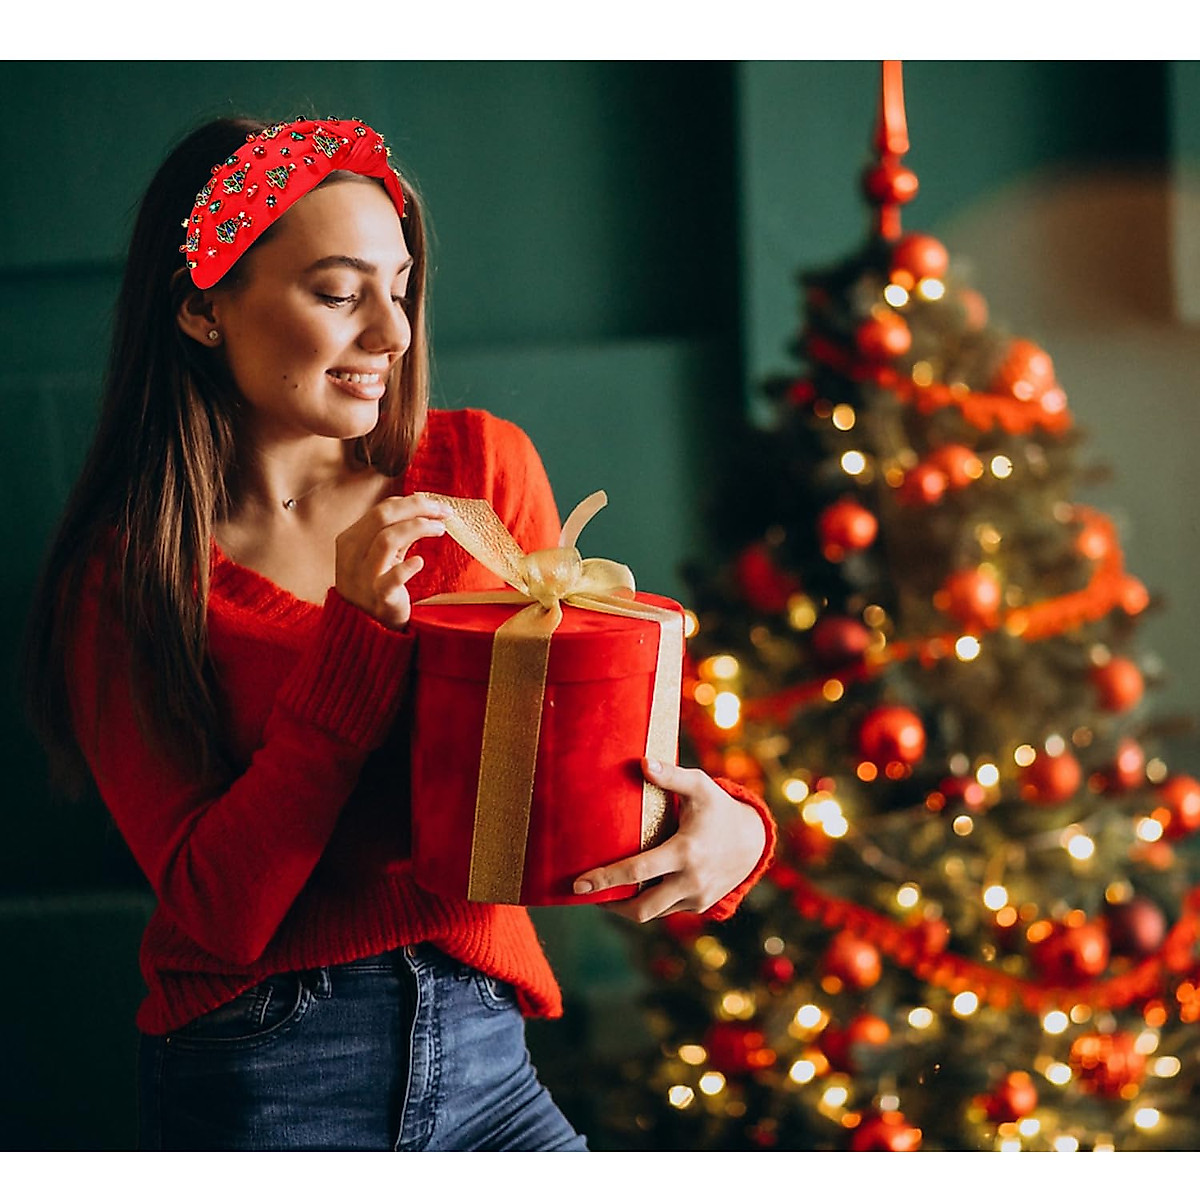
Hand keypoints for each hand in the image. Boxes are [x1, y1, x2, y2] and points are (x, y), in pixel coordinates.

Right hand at [335, 494, 449, 628]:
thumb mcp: (380, 554)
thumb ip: (394, 530)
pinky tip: (420, 561)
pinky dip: (408, 567)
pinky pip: (392, 578)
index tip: (437, 505)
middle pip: (383, 517)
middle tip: (443, 511)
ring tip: (440, 529)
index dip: (412, 502)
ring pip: (387, 539)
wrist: (367, 627)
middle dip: (417, 508)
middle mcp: (351, 556)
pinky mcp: (379, 598)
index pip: (380, 510)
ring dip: (418, 528)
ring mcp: (363, 577)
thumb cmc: (378, 584)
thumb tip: (422, 501)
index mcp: (349, 540)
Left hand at [572, 758, 766, 921]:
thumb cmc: (720, 808)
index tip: (579, 885)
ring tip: (603, 891)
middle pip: (641, 908)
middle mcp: (691, 880)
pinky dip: (648, 903)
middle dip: (610, 905)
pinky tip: (632, 890)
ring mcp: (697, 897)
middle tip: (585, 893)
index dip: (605, 879)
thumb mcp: (700, 786)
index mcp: (686, 852)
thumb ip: (671, 776)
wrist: (754, 839)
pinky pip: (667, 910)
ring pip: (652, 913)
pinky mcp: (701, 905)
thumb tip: (643, 763)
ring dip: (626, 906)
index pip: (637, 872)